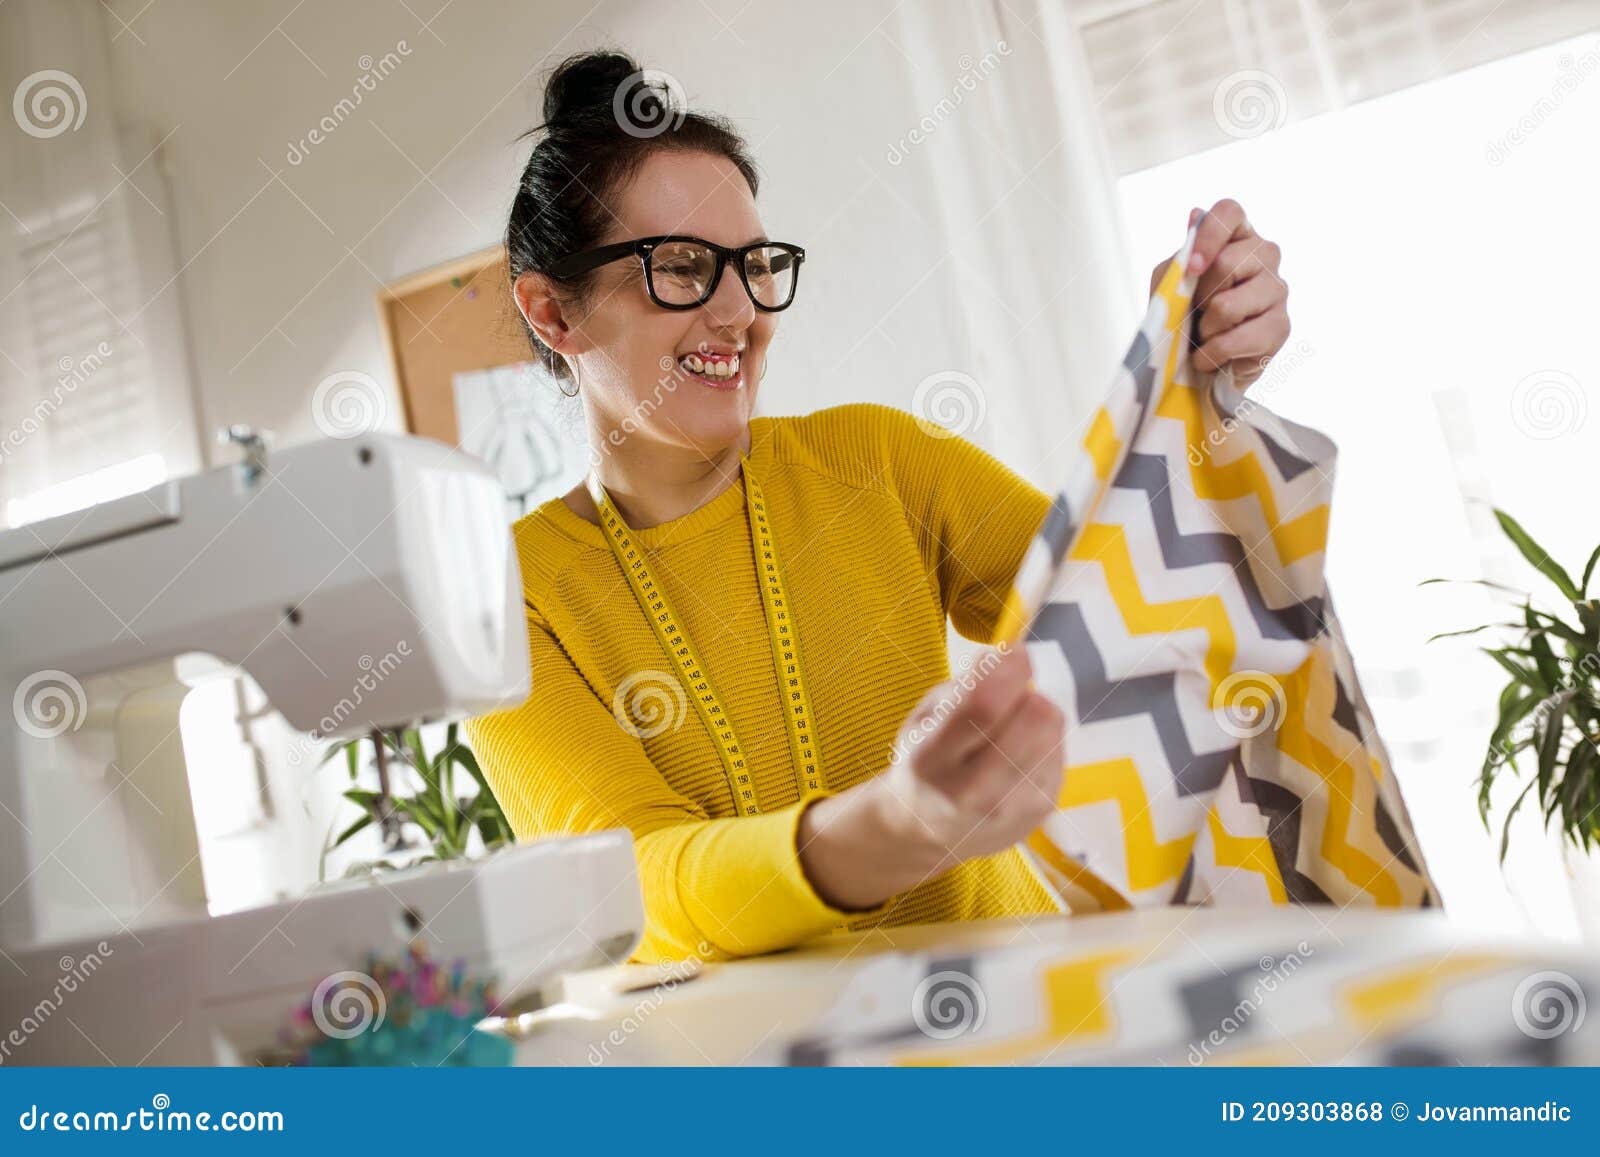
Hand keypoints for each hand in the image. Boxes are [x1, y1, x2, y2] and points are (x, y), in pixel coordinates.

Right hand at [877, 643, 1065, 869]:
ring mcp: (1013, 805)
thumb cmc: (926, 763)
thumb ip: (961, 688)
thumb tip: (1007, 656)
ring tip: (1010, 726)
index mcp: (932, 760)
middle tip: (1010, 692)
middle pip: (1035, 718)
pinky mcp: (1043, 809)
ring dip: (1036, 712)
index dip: (1009, 668)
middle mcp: (974, 790)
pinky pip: (1060, 747)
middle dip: (1027, 690)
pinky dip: (1043, 737)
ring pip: (1053, 727)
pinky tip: (1019, 752)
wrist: (927, 832)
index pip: (983, 706)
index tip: (1015, 650)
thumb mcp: (923, 721)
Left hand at [1148, 198, 1289, 389]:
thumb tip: (1196, 215)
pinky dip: (1212, 354)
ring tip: (1204, 336)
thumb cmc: (1183, 314)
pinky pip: (1238, 340)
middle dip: (1199, 296)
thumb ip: (1182, 257)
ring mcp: (1277, 289)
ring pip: (1229, 306)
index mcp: (1236, 236)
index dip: (1209, 235)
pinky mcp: (1280, 326)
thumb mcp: (1169, 283)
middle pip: (1228, 262)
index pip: (1230, 213)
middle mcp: (1264, 256)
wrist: (1190, 363)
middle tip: (1195, 312)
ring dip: (1204, 329)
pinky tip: (1209, 357)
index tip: (1191, 268)